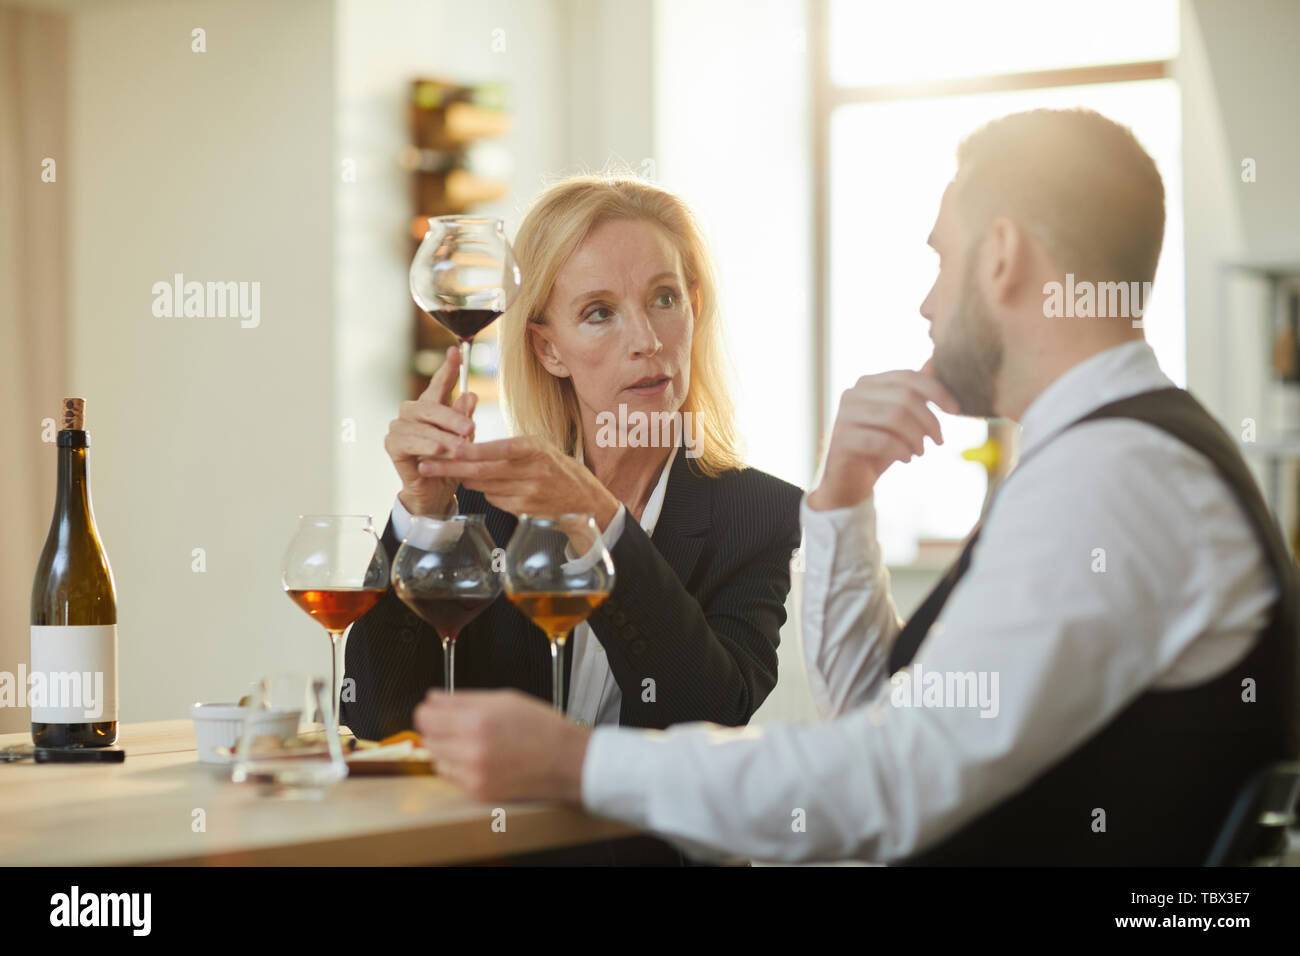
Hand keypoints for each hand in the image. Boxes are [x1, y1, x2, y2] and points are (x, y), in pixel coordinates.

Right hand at [384, 347, 476, 515]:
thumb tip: (471, 395)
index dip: (447, 367)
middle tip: (471, 429)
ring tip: (459, 448)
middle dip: (451, 417)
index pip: (439, 384)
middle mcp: (412, 414)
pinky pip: (407, 442)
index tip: (456, 351)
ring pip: (420, 426)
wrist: (436, 492)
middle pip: (428, 405)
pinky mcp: (392, 446)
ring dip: (441, 437)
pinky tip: (438, 451)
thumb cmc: (450, 463)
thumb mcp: (464, 440)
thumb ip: (465, 418)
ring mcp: (399, 428)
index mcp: (430, 408)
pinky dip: (424, 446)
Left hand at [412, 435, 621, 530]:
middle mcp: (531, 471)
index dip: (470, 451)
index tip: (448, 448)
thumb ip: (508, 448)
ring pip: (484, 486)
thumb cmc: (556, 468)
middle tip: (424, 465)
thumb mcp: (538, 448)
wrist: (583, 500)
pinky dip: (489, 492)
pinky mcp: (524, 510)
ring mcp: (527, 493)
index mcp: (533, 449)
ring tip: (461, 472)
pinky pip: (494, 499)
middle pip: (481, 471)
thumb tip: (467, 447)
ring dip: (469, 480)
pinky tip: (499, 487)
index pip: (496, 449)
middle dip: (449, 468)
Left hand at [413, 689, 590, 802]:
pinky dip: (458, 767)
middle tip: (459, 725)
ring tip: (473, 743)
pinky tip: (480, 758)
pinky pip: (450, 776)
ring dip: (447, 749)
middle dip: (438, 729)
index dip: (428, 711)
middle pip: (427, 737)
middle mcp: (470, 749)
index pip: (425, 716)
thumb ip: (462, 698)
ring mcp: (473, 773)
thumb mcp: (504, 699)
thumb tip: (433, 698)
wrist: (568, 762)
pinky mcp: (477, 791)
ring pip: (436, 758)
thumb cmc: (543, 728)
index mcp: (476, 720)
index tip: (434, 710)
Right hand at [807, 361, 959, 510]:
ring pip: (895, 417)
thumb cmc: (877, 447)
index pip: (908, 377)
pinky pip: (882, 441)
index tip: (956, 411)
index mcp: (867, 383)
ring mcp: (844, 416)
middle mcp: (852, 394)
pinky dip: (901, 451)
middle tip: (939, 440)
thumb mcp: (900, 418)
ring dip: (916, 438)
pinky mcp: (842, 440)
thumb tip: (935, 361)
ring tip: (921, 451)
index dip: (937, 391)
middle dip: (929, 420)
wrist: (848, 482)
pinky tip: (906, 459)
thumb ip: (914, 391)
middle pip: (904, 397)